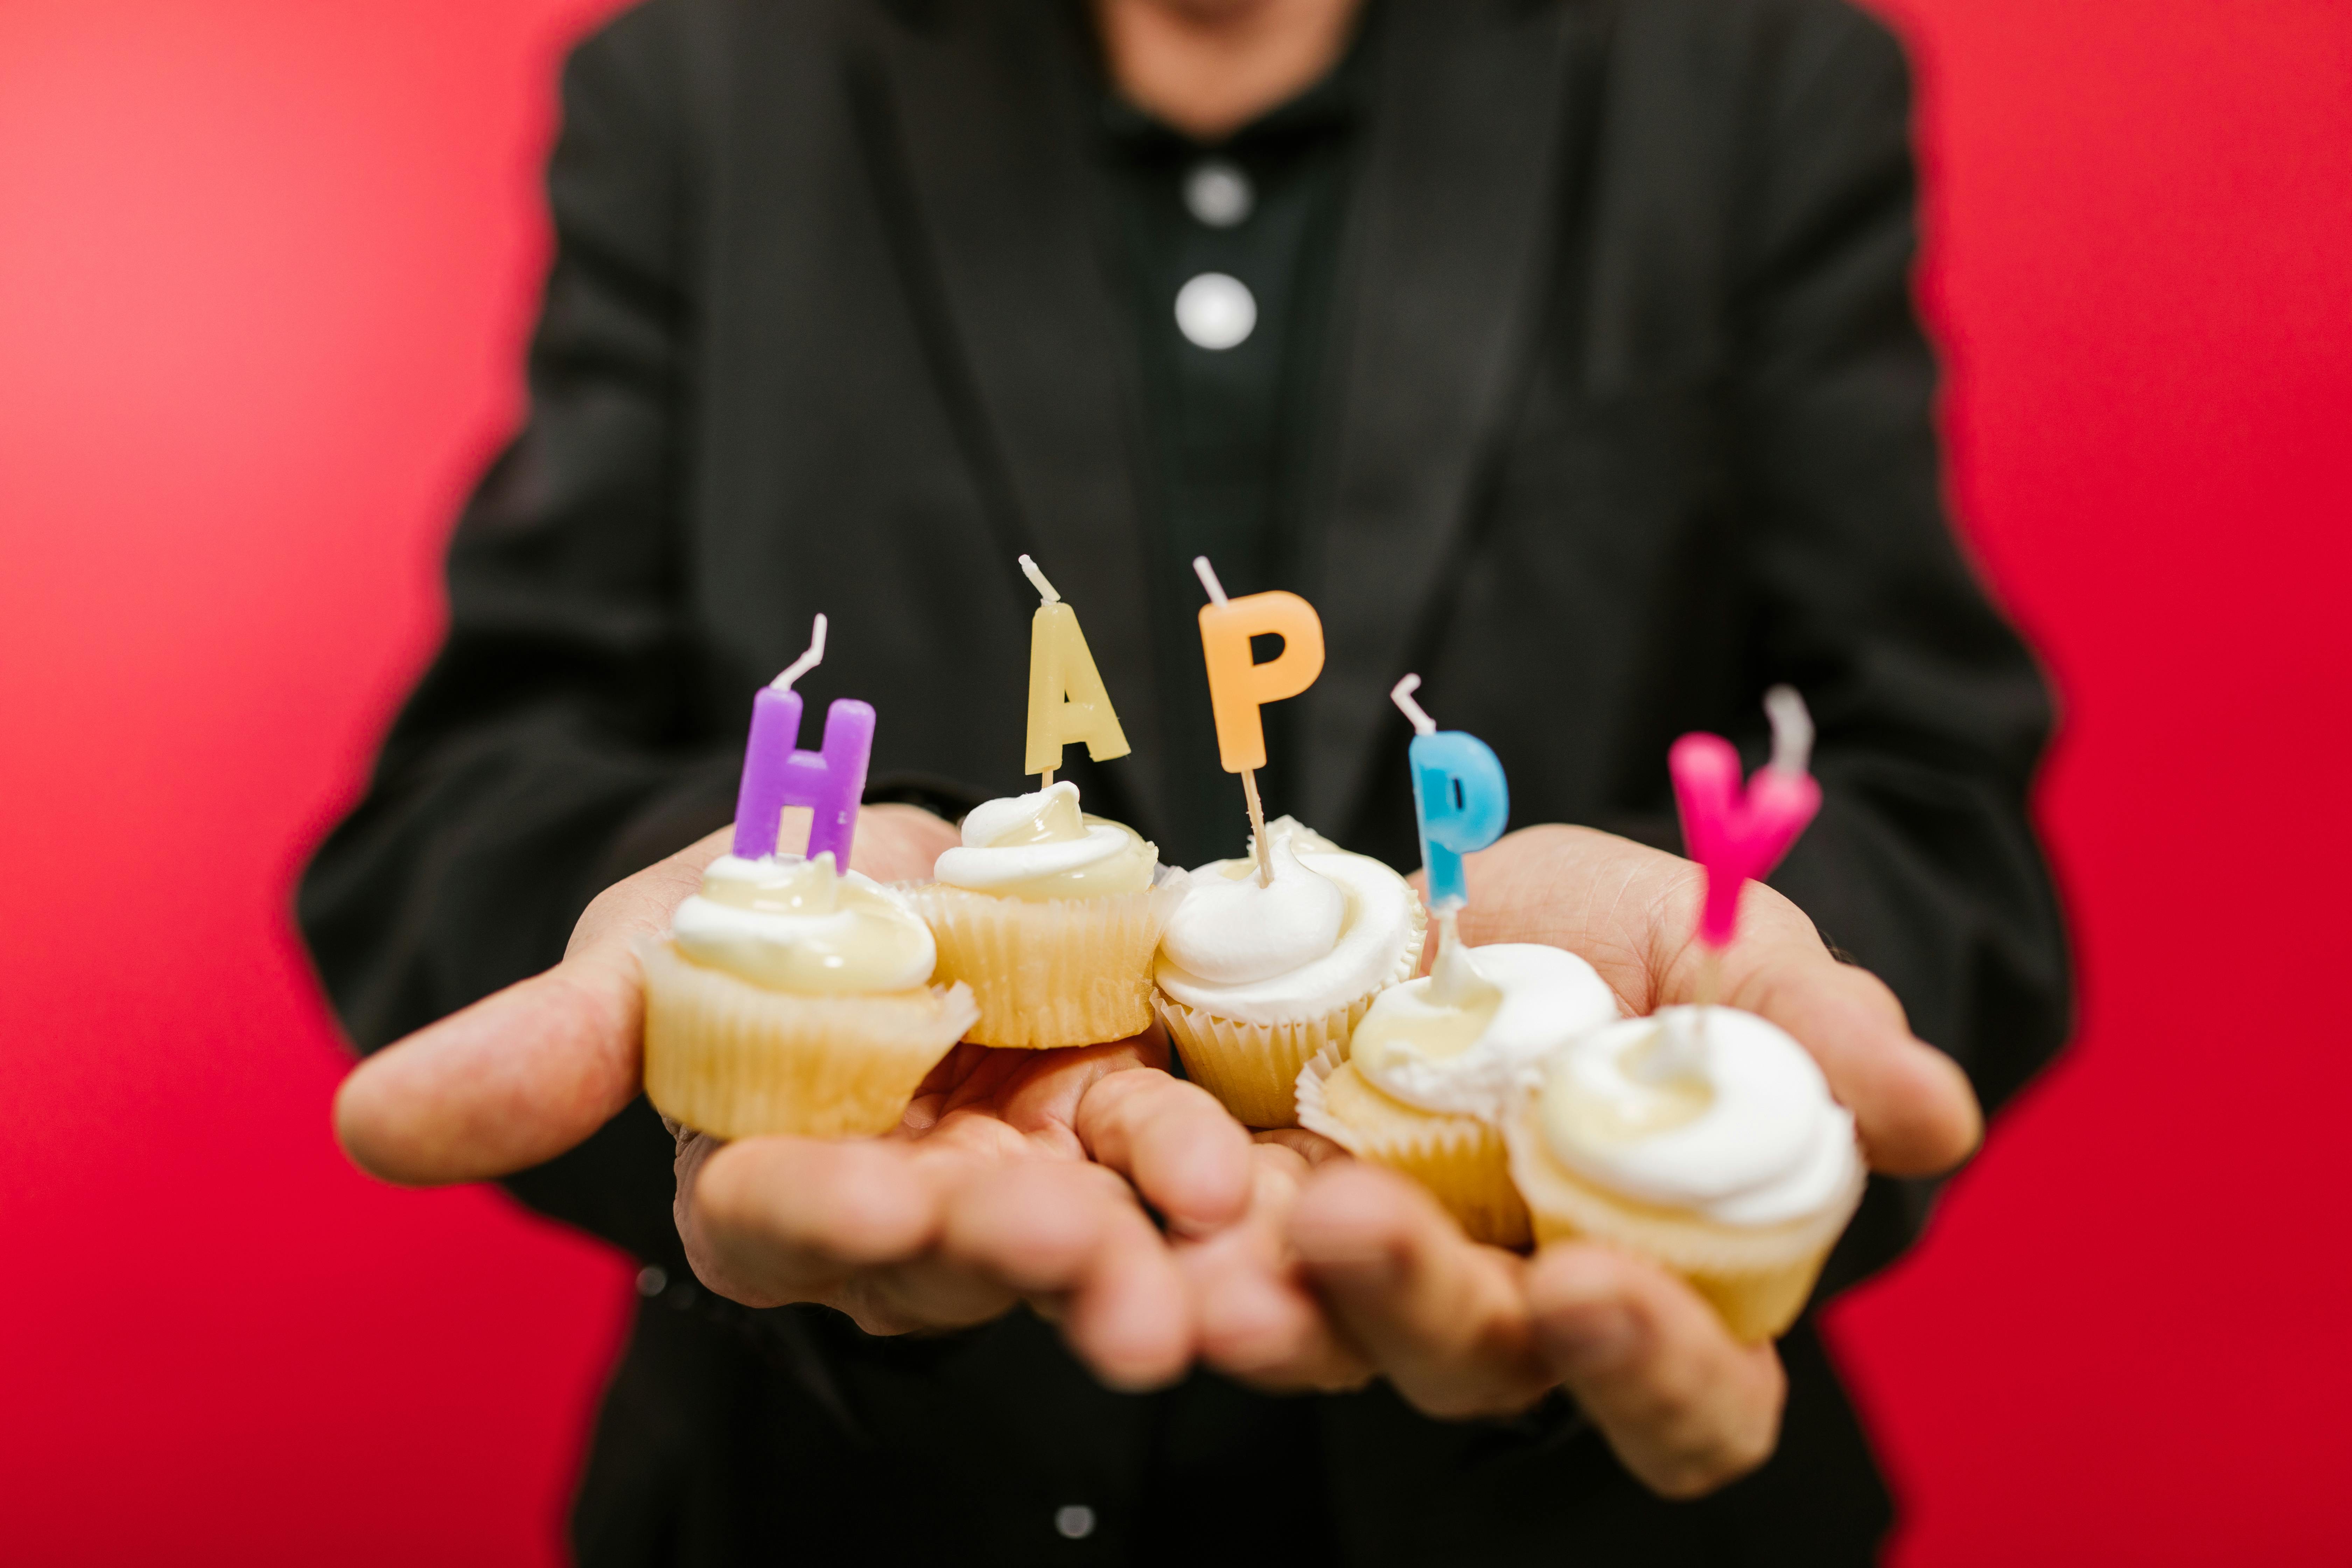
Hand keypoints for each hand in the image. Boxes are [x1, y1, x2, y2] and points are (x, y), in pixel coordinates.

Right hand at [332, 806, 1251, 1387]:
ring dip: (1151, 1241)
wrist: (874, 874)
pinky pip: (1177, 1159)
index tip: (885, 1200)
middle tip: (1105, 1280)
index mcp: (769, 1179)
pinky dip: (1217, 1164)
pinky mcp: (1125, 1119)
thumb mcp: (639, 956)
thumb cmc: (733, 925)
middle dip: (1025, 1254)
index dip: (832, 1213)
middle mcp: (899, 1208)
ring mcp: (1023, 1174)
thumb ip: (547, 1045)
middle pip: (954, 1249)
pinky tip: (1261, 1175)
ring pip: (1084, 1224)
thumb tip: (368, 1127)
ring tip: (1219, 1244)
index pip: (785, 1218)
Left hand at [1177, 824, 1981, 1497]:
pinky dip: (1191, 1235)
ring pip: (1337, 1332)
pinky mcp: (1283, 1197)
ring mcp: (1396, 1260)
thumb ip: (1821, 1040)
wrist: (1506, 895)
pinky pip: (1231, 1247)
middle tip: (1363, 1231)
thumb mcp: (1744, 964)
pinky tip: (1150, 1212)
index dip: (1648, 1373)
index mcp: (1667, 1284)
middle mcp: (1525, 1306)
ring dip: (1278, 1312)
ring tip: (1216, 1279)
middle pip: (1483, 1366)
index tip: (1593, 1291)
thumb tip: (1931, 1117)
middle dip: (1421, 1310)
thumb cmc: (1653, 950)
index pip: (1687, 1398)